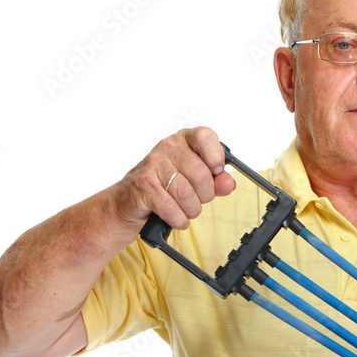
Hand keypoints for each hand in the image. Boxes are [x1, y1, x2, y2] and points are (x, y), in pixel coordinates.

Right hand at [111, 126, 236, 229]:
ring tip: (185, 208)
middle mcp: (167, 147)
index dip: (216, 156)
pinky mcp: (143, 186)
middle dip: (205, 195)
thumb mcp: (194, 180)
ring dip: (191, 210)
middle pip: (201, 175)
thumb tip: (228, 183)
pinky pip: (171, 209)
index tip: (216, 171)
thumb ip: (215, 181)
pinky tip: (176, 217)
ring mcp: (153, 165)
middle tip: (197, 198)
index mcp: (183, 140)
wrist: (129, 200)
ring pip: (187, 194)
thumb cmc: (165, 186)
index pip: (205, 136)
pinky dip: (179, 219)